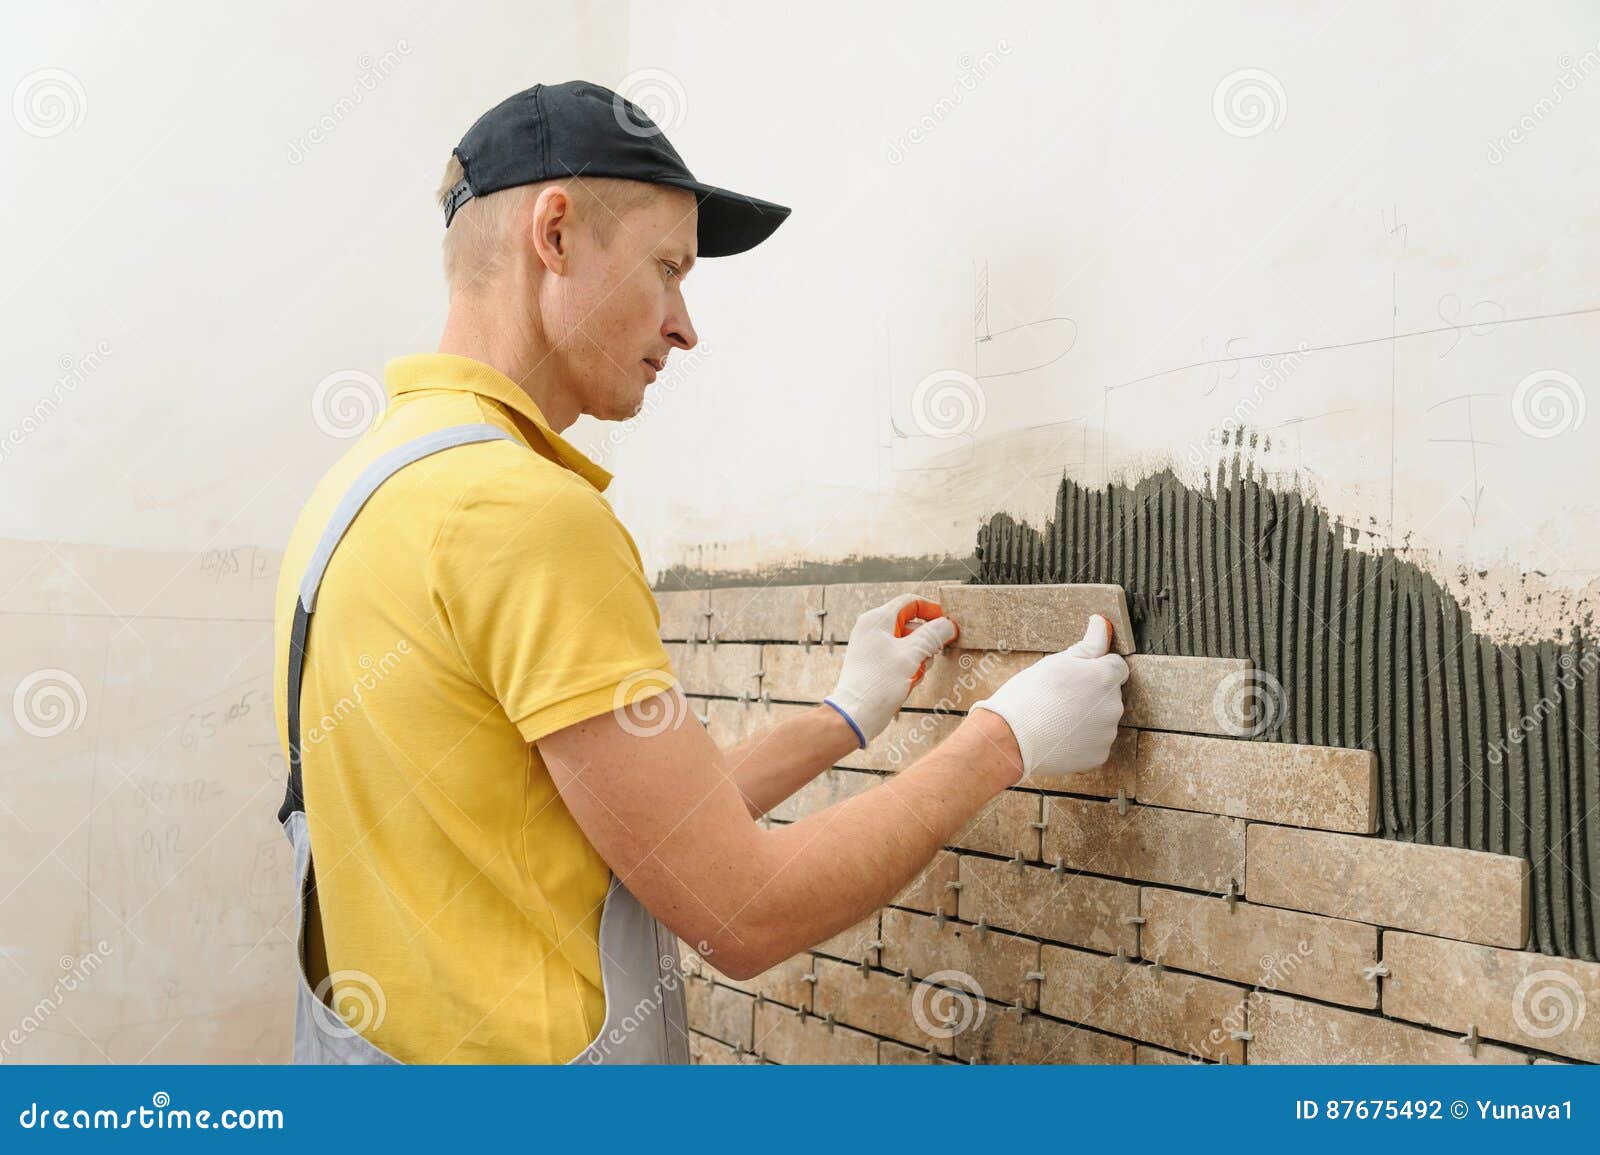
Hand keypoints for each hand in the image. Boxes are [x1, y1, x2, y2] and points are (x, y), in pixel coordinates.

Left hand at [823, 594, 959, 746]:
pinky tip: (907, 681)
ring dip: (919, 658)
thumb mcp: (912, 654)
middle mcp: (873, 629)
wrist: (855, 714)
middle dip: (926, 642)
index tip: (948, 626)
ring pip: (908, 644)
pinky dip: (909, 668)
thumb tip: (948, 624)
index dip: (932, 611)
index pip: (911, 602)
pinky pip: (900, 658)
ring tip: (914, 674)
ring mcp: (873, 646)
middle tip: (931, 656)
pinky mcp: (874, 663)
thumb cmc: (878, 683)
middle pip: (911, 624)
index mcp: (878, 619)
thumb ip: (933, 635)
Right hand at [969, 614, 1127, 778]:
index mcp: (1105, 678)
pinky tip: (1059, 736)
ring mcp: (1107, 733)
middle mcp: (1113, 706)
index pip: (1116, 666)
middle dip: (1091, 694)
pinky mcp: (1099, 756)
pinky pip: (1095, 743)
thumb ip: (1088, 645)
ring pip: (1102, 719)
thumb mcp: (1057, 662)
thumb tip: (1102, 623)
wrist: (1011, 738)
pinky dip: (1082, 740)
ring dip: (1086, 717)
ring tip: (1056, 718)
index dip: (1095, 669)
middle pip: (1109, 694)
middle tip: (1060, 698)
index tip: (1076, 677)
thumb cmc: (1029, 695)